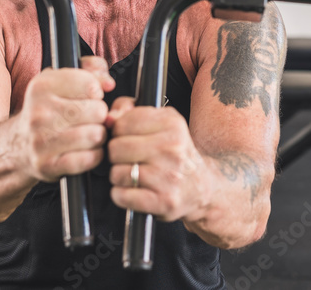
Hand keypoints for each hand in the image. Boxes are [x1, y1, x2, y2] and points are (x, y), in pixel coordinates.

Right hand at [18, 56, 113, 181]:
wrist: (17, 146)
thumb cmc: (46, 110)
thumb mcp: (61, 81)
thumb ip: (90, 69)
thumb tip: (108, 83)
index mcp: (42, 86)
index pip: (91, 85)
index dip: (96, 92)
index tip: (89, 97)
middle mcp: (39, 112)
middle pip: (97, 111)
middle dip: (100, 115)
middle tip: (89, 118)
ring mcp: (41, 140)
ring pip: (96, 135)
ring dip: (98, 136)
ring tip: (88, 133)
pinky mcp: (47, 165)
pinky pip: (89, 158)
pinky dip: (94, 155)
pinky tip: (85, 150)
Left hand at [106, 97, 207, 221]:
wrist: (201, 187)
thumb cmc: (175, 154)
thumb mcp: (161, 122)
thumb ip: (130, 111)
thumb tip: (109, 118)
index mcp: (172, 124)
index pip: (122, 123)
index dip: (118, 133)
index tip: (128, 139)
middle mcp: (172, 148)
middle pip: (116, 148)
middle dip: (116, 156)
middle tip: (130, 159)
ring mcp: (169, 176)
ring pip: (117, 173)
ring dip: (119, 176)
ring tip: (133, 175)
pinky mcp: (164, 201)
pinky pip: (123, 196)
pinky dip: (121, 195)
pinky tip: (133, 190)